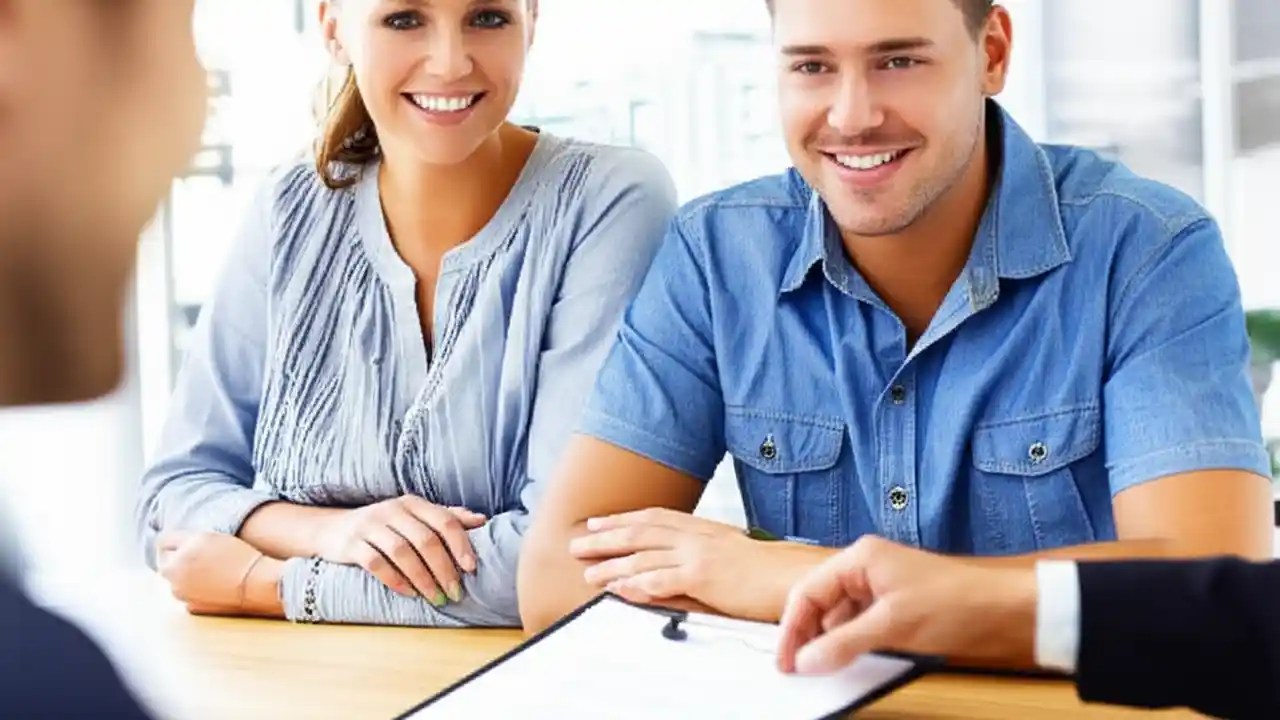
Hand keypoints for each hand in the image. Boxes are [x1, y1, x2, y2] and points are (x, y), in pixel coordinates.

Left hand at [156, 531, 283, 617]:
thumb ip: (177, 539)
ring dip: (190, 573)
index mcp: (171, 564)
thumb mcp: (204, 537)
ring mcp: (184, 598)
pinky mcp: (196, 609)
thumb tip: (160, 544)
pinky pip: (191, 593)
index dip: (180, 539)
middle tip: (205, 553)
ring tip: (214, 568)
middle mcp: (173, 583)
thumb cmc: (234, 557)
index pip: (163, 544)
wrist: (256, 583)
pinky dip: (199, 588)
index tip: (193, 540)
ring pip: (180, 579)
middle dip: (181, 558)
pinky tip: (217, 582)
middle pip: (169, 563)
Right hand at [312, 496, 485, 605]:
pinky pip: (376, 563)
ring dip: (423, 578)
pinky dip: (395, 580)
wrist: (333, 529)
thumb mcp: (414, 517)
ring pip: (402, 552)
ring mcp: (370, 526)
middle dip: (444, 569)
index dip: (461, 544)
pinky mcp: (352, 544)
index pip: (444, 521)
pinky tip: (409, 593)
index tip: (472, 569)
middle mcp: (392, 510)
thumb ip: (447, 518)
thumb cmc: (385, 526)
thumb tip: (482, 520)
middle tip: (455, 592)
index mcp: (413, 503)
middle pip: (425, 539)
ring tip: (436, 597)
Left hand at [570, 509, 829, 621]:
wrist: (796, 576)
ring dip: (612, 564)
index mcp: (704, 528)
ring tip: (588, 572)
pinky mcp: (703, 576)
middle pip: (641, 532)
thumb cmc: (771, 572)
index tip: (600, 521)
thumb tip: (680, 565)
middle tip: (580, 542)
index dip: (624, 518)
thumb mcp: (732, 555)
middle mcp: (697, 536)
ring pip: (644, 556)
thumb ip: (704, 556)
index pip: (655, 517)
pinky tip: (617, 588)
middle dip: (606, 537)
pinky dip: (635, 584)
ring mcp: (698, 554)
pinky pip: (660, 580)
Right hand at [777, 536, 1037, 674]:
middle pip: (818, 602)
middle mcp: (865, 568)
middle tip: (796, 670)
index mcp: (859, 558)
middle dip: (805, 635)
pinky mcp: (895, 607)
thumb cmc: (954, 603)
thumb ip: (843, 643)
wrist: (1007, 610)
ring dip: (827, 642)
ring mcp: (881, 588)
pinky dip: (849, 644)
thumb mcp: (892, 625)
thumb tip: (805, 661)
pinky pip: (859, 626)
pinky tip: (846, 661)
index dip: (791, 627)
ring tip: (819, 670)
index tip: (785, 661)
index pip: (807, 591)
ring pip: (838, 617)